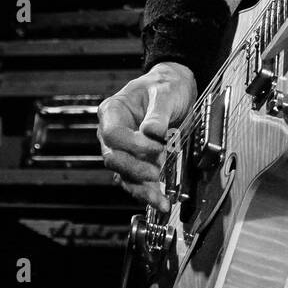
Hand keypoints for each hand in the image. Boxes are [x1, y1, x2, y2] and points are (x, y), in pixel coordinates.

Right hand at [97, 62, 197, 212]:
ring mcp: (122, 149)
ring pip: (123, 175)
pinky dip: (147, 193)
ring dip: (141, 188)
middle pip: (113, 158)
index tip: (157, 146)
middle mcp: (112, 132)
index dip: (133, 144)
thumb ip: (158, 112)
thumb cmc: (166, 86)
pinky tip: (160, 201)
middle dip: (135, 168)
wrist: (176, 89)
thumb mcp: (165, 92)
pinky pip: (135, 181)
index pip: (113, 134)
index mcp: (113, 110)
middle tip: (158, 171)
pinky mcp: (134, 162)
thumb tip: (152, 132)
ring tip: (160, 199)